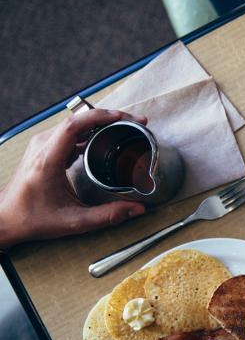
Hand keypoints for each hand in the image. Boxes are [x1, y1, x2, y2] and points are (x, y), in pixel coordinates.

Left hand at [0, 109, 146, 249]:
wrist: (6, 218)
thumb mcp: (73, 221)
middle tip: (135, 123)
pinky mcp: (45, 148)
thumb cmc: (32, 217)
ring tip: (125, 127)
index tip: (124, 118)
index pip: (74, 126)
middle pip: (79, 120)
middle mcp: (43, 147)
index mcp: (47, 160)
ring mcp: (43, 145)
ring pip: (76, 123)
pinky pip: (71, 131)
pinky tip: (106, 137)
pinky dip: (91, 130)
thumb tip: (136, 209)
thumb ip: (108, 215)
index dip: (100, 117)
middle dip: (110, 118)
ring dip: (101, 122)